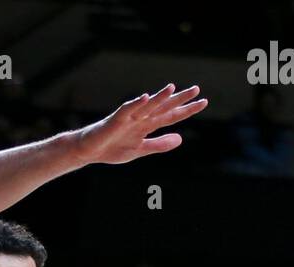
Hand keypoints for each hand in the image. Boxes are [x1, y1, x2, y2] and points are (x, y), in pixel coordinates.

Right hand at [76, 84, 207, 165]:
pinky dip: (136, 104)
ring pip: (147, 106)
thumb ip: (159, 144)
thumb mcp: (141, 150)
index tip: (203, 103)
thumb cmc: (113, 148)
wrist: (90, 150)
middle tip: (196, 89)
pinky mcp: (116, 119)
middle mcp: (141, 117)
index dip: (186, 110)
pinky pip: (127, 109)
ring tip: (172, 89)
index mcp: (148, 125)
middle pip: (163, 107)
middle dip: (179, 99)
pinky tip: (145, 97)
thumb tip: (180, 139)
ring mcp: (129, 117)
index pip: (171, 116)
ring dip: (159, 98)